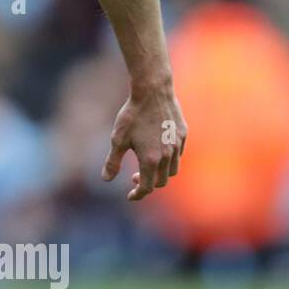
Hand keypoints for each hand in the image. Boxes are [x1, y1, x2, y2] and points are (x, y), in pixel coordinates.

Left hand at [101, 85, 187, 200]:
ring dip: (160, 174)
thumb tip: (105, 179)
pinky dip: (169, 160)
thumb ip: (113, 162)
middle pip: (161, 182)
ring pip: (173, 170)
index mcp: (151, 160)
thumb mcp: (117, 139)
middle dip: (148, 184)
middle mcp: (168, 155)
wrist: (152, 92)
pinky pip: (179, 154)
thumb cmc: (132, 115)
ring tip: (147, 166)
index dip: (138, 194)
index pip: (147, 187)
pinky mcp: (183, 134)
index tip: (130, 196)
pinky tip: (158, 151)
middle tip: (134, 177)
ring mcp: (178, 145)